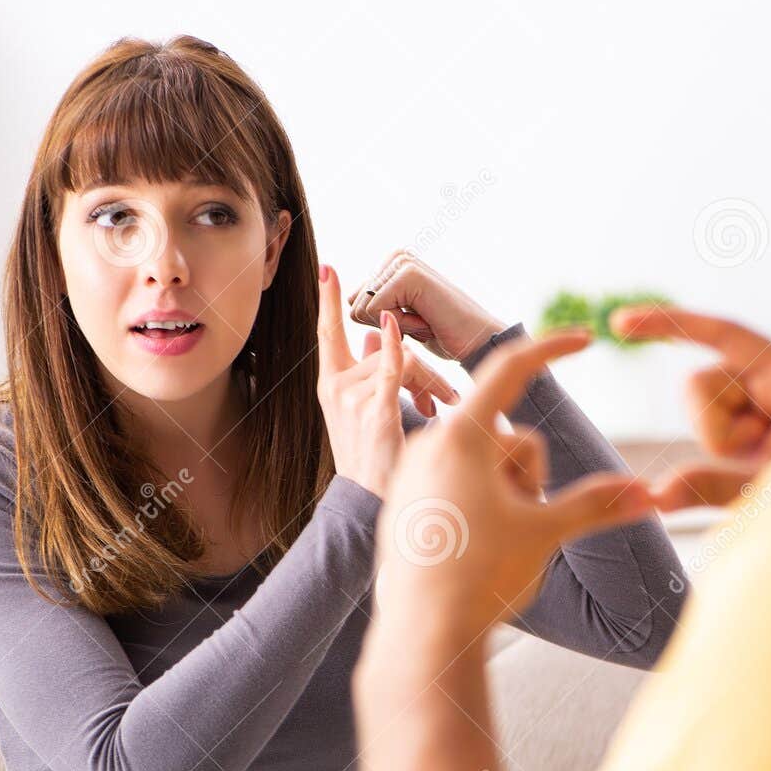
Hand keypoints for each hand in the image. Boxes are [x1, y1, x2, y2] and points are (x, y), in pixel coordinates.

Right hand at [317, 265, 460, 495]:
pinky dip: (397, 348)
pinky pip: (391, 370)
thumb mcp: (364, 408)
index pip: (327, 333)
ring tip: (443, 408)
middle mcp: (335, 388)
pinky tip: (396, 325)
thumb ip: (370, 367)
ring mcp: (352, 400)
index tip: (327, 268)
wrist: (370, 503)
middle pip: (383, 350)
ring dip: (430, 381)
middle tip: (442, 397)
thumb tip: (376, 335)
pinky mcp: (375, 413)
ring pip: (401, 363)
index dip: (327, 300)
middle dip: (419, 367)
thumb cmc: (373, 458)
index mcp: (330, 384)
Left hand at [348, 249, 505, 361]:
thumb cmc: (444, 333)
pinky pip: (377, 311)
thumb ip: (376, 304)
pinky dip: (403, 327)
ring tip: (426, 320)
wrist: (479, 342)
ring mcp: (402, 262)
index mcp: (393, 263)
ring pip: (363, 309)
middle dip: (387, 326)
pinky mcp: (407, 274)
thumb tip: (348, 296)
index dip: (382, 325)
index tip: (414, 321)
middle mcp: (397, 257)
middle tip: (422, 321)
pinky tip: (427, 320)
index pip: (354, 302)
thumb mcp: (401, 318)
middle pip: (355, 305)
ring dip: (396, 327)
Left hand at [371, 329, 651, 643]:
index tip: (585, 338)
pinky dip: (479, 510)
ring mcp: (411, 476)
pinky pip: (457, 489)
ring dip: (506, 496)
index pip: (510, 369)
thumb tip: (647, 493)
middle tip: (523, 520)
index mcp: (460, 437)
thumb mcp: (546, 532)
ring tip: (495, 543)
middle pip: (507, 435)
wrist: (420, 637)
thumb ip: (596, 504)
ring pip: (484, 466)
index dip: (552, 348)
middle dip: (530, 473)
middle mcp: (428, 446)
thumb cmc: (479, 578)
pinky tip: (471, 552)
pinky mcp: (403, 505)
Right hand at [609, 304, 770, 509]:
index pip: (722, 334)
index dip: (669, 325)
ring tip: (768, 466)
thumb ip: (711, 487)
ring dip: (723, 445)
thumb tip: (654, 497)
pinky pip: (722, 430)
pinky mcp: (768, 422)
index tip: (621, 325)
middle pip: (701, 386)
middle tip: (758, 459)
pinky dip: (727, 450)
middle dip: (712, 429)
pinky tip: (757, 466)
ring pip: (706, 413)